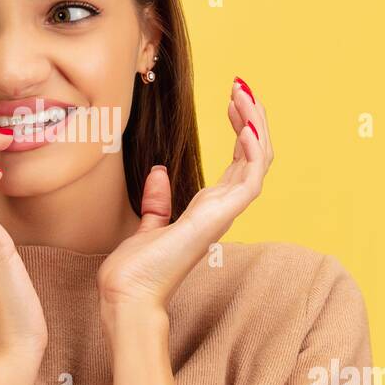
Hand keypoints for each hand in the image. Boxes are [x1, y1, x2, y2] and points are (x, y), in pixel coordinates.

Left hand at [97, 77, 273, 312]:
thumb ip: (157, 202)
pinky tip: (246, 126)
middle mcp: (221, 209)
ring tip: (244, 95)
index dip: (240, 128)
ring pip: (258, 163)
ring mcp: (223, 213)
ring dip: (255, 126)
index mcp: (208, 209)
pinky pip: (250, 180)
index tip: (232, 99)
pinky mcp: (218, 218)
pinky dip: (252, 151)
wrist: (126, 295)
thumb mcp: (146, 225)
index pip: (237, 161)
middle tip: (241, 88)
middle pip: (253, 156)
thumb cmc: (135, 271)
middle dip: (252, 119)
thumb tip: (159, 173)